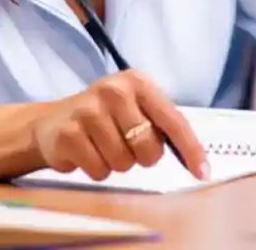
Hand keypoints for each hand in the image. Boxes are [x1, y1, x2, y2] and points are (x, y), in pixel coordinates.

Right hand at [32, 70, 207, 181]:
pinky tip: (86, 152)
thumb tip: (197, 162)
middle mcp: (113, 91)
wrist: (53, 121)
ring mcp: (88, 111)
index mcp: (136, 83)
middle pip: (148, 148)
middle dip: (141, 156)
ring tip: (101, 146)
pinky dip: (96, 169)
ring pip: (124, 163)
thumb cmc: (104, 118)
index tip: (202, 172)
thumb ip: (162, 126)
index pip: (173, 120)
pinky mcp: (68, 133)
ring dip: (116, 163)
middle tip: (125, 144)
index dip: (190, 149)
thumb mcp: (134, 109)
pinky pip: (99, 171)